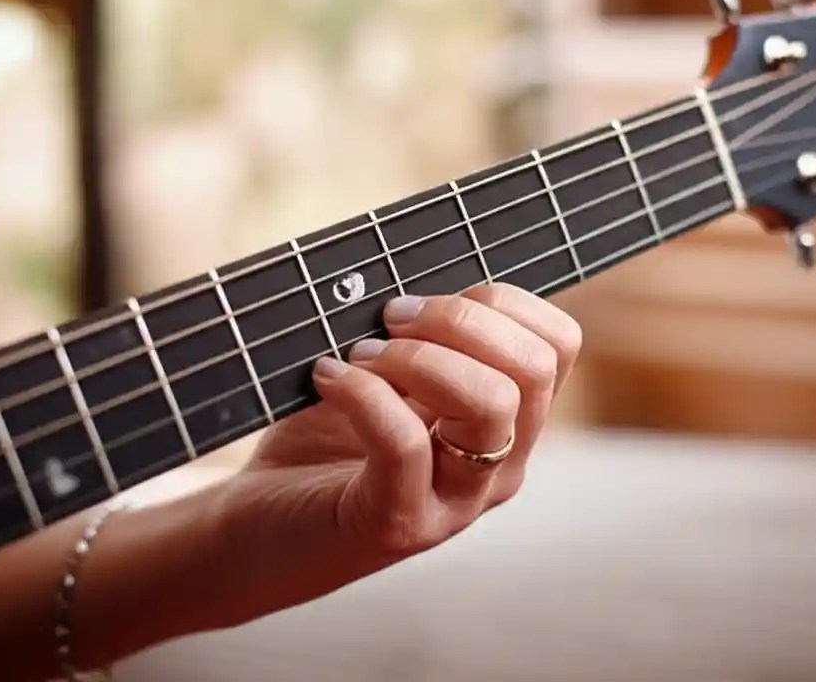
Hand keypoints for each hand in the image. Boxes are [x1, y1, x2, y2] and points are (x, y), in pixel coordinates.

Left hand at [200, 284, 580, 626]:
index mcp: (509, 423)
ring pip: (491, 404)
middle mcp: (500, 466)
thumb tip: (416, 284)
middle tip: (391, 318)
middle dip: (460, 319)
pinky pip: (404, 443)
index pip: (558, 344)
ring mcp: (457, 503)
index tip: (428, 300)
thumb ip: (421, 336)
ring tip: (362, 353)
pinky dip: (362, 392)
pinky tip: (328, 378)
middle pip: (534, 367)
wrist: (257, 531)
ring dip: (420, 356)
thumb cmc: (322, 444)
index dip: (501, 302)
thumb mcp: (388, 378)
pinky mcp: (398, 525)